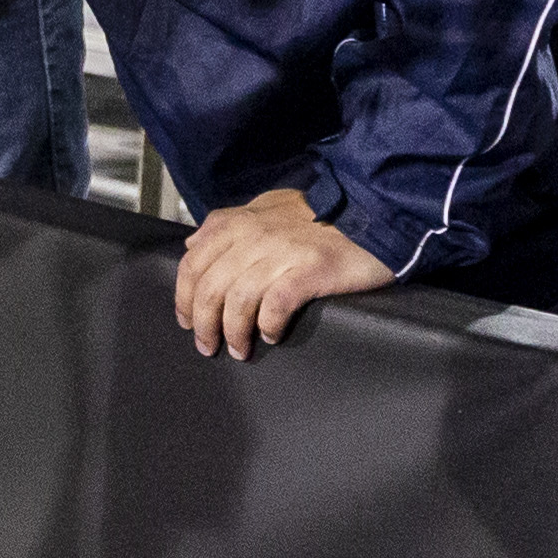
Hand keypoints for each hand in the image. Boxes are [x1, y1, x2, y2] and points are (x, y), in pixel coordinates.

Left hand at [173, 187, 398, 358]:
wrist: (373, 212)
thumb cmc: (321, 215)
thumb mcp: (268, 207)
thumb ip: (229, 222)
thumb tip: (193, 243)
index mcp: (240, 221)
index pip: (193, 262)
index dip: (184, 296)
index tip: (187, 320)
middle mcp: (255, 235)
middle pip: (210, 286)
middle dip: (203, 323)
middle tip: (208, 345)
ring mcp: (282, 252)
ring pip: (238, 299)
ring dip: (232, 332)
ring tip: (238, 350)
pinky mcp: (310, 270)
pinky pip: (275, 305)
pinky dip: (267, 325)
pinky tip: (270, 335)